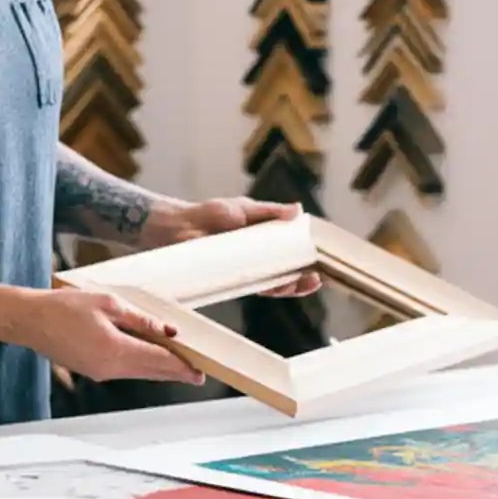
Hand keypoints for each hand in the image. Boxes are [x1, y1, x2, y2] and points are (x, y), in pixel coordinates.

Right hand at [4, 288, 205, 384]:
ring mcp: (100, 372)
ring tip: (181, 367)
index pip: (158, 360)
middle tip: (198, 374)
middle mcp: (109, 367)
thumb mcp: (108, 304)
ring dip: (160, 370)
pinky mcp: (93, 370)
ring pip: (140, 373)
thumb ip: (140, 319)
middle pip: (152, 372)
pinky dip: (143, 367)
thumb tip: (167, 330)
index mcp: (115, 349)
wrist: (29, 320)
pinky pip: (126, 371)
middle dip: (176, 373)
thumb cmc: (64, 307)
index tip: (200, 371)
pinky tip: (152, 361)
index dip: (181, 366)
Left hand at [154, 197, 321, 297]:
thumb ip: (270, 212)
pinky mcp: (230, 283)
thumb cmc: (207, 215)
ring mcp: (242, 274)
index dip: (306, 260)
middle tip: (317, 277)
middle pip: (285, 276)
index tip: (321, 260)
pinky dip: (269, 290)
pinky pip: (253, 289)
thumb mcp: (243, 209)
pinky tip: (282, 286)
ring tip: (306, 282)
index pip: (289, 256)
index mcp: (261, 244)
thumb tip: (298, 210)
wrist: (176, 227)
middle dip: (303, 280)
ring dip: (291, 287)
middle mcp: (254, 263)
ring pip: (273, 286)